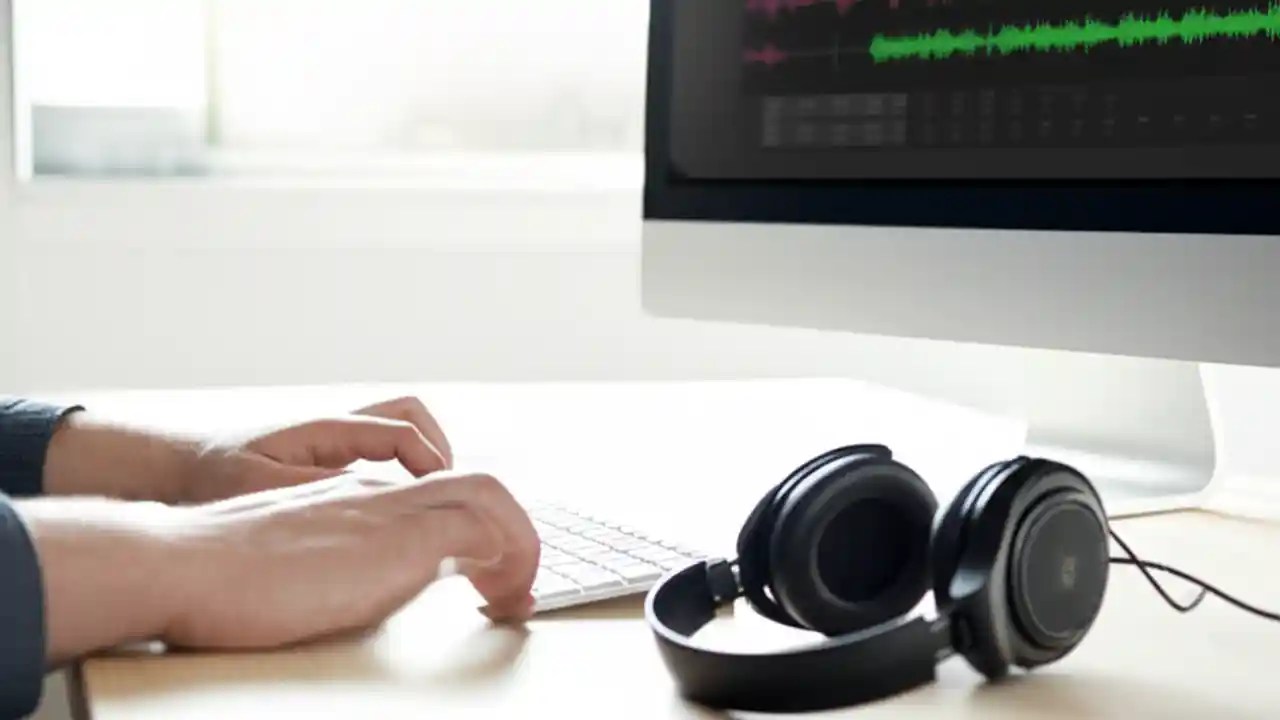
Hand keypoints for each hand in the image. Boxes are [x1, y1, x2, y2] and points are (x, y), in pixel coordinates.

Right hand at [18, 470, 538, 663]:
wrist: (183, 561)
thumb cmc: (224, 575)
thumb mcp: (296, 560)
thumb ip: (336, 561)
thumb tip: (365, 586)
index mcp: (358, 499)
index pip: (443, 497)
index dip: (478, 534)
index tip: (487, 582)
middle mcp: (382, 495)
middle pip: (480, 485)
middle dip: (516, 536)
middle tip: (517, 592)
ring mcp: (389, 510)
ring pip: (490, 493)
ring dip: (520, 545)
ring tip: (514, 599)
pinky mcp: (394, 536)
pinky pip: (478, 526)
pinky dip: (506, 557)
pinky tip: (494, 600)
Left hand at [43, 396, 453, 504]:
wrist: (180, 470)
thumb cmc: (215, 478)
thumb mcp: (260, 486)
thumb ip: (314, 489)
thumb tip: (367, 495)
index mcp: (327, 428)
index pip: (401, 428)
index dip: (432, 460)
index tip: (442, 494)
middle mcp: (337, 426)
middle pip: (410, 411)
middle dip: (438, 445)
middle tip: (445, 489)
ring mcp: (335, 439)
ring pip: (399, 426)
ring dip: (423, 453)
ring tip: (431, 497)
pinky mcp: (329, 457)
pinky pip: (383, 450)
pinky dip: (404, 467)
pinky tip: (398, 507)